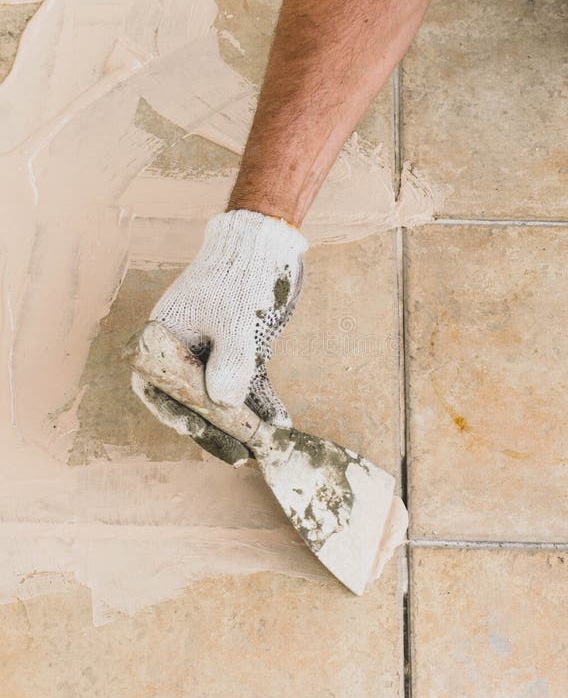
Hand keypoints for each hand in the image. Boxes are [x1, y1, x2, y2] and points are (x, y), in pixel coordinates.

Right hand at [148, 209, 306, 426]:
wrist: (266, 245)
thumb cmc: (240, 276)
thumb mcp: (235, 321)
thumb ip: (230, 364)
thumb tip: (225, 405)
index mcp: (165, 336)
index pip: (158, 387)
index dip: (175, 415)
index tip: (197, 432)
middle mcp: (183, 347)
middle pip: (191, 398)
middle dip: (215, 427)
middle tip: (239, 453)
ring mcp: (211, 349)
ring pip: (221, 394)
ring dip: (241, 419)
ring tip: (262, 444)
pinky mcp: (237, 349)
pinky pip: (245, 382)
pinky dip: (260, 400)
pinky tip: (279, 420)